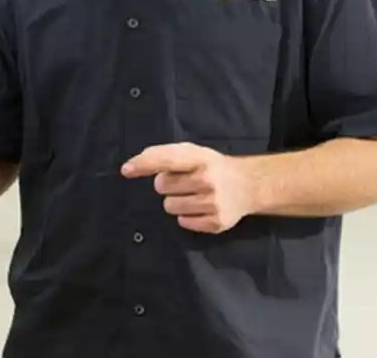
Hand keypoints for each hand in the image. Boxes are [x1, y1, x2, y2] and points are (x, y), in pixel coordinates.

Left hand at [120, 142, 256, 233]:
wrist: (249, 185)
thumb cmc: (213, 166)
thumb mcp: (194, 152)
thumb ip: (167, 154)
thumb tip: (135, 164)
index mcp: (200, 158)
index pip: (167, 159)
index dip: (144, 163)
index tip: (126, 169)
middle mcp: (207, 180)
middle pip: (162, 186)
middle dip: (167, 185)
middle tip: (185, 182)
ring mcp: (213, 203)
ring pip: (170, 207)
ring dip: (176, 202)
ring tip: (193, 195)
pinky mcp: (216, 223)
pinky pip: (183, 222)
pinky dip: (187, 217)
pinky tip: (201, 208)